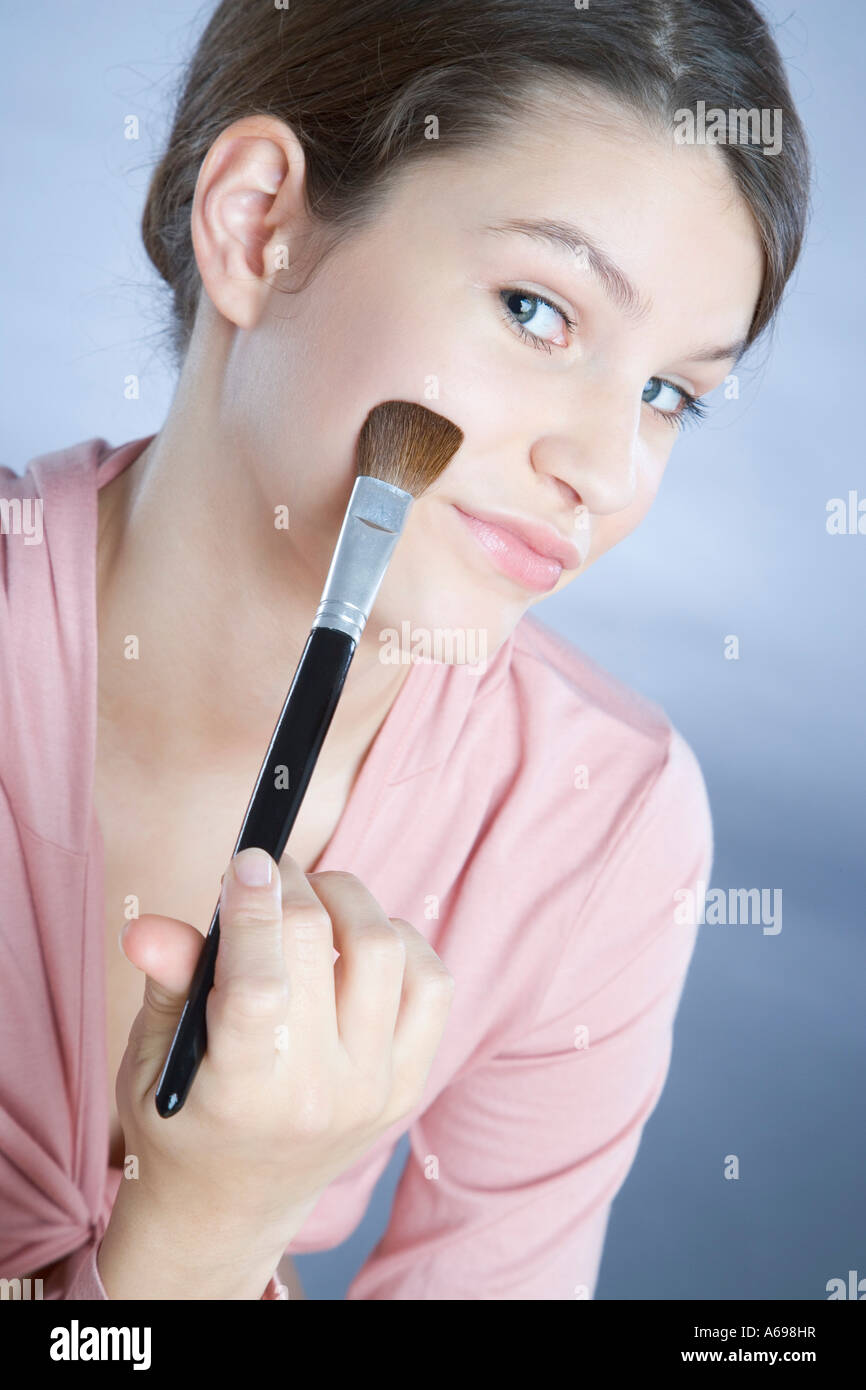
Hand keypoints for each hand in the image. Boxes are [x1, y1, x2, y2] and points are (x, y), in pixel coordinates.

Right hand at [98, 847, 454, 1297]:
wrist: (233, 1208)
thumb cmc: (183, 1121)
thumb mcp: (151, 1062)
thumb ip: (168, 986)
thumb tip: (149, 928)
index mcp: (242, 1095)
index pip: (261, 984)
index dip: (254, 908)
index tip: (246, 859)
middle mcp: (320, 1096)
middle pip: (322, 945)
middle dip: (292, 886)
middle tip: (268, 871)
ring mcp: (375, 1090)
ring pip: (387, 950)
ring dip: (348, 900)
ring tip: (312, 900)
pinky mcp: (409, 1083)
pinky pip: (432, 981)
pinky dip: (400, 940)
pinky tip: (358, 939)